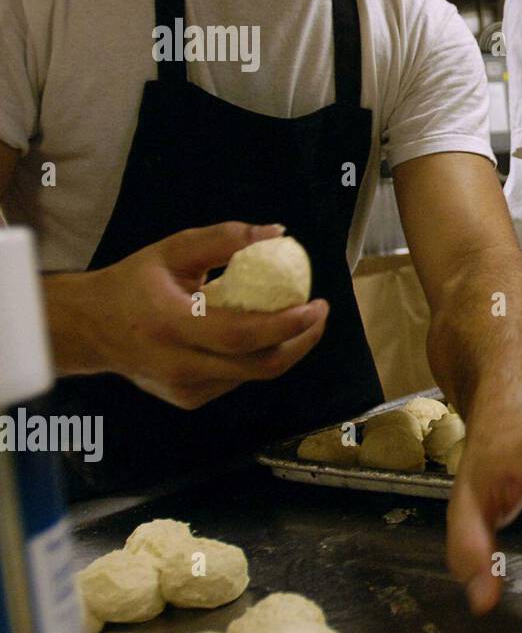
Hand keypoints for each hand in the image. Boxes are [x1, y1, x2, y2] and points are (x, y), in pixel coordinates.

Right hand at [55, 222, 328, 407]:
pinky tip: (263, 335)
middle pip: (259, 366)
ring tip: (300, 319)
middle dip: (302, 341)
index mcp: (171, 326)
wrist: (90, 329)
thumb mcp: (172, 250)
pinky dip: (258, 356)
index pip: (242, 335)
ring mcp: (185, 389)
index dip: (287, 325)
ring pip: (253, 375)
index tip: (317, 304)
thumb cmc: (134, 283)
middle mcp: (178, 365)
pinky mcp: (189, 399)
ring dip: (285, 348)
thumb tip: (277, 233)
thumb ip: (224, 239)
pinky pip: (237, 378)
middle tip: (320, 313)